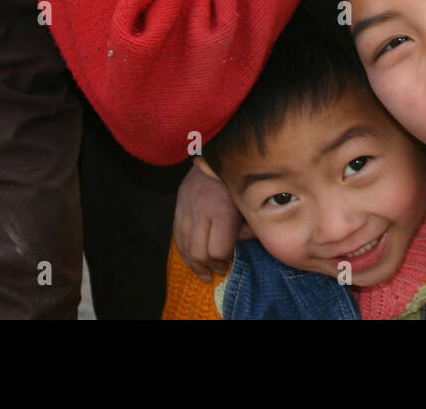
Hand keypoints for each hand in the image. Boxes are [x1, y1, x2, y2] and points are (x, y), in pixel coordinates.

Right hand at [173, 159, 252, 281]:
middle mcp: (201, 211)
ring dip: (193, 263)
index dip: (224, 261)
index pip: (218, 250)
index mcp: (222, 211)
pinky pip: (176, 234)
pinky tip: (190, 259)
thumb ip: (247, 225)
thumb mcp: (248, 201)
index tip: (229, 262)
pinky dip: (182, 250)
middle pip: (198, 253)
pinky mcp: (178, 205)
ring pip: (184, 246)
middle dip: (208, 266)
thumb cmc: (237, 178)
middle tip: (217, 271)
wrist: (215, 153)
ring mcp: (186, 208)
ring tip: (203, 272)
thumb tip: (243, 242)